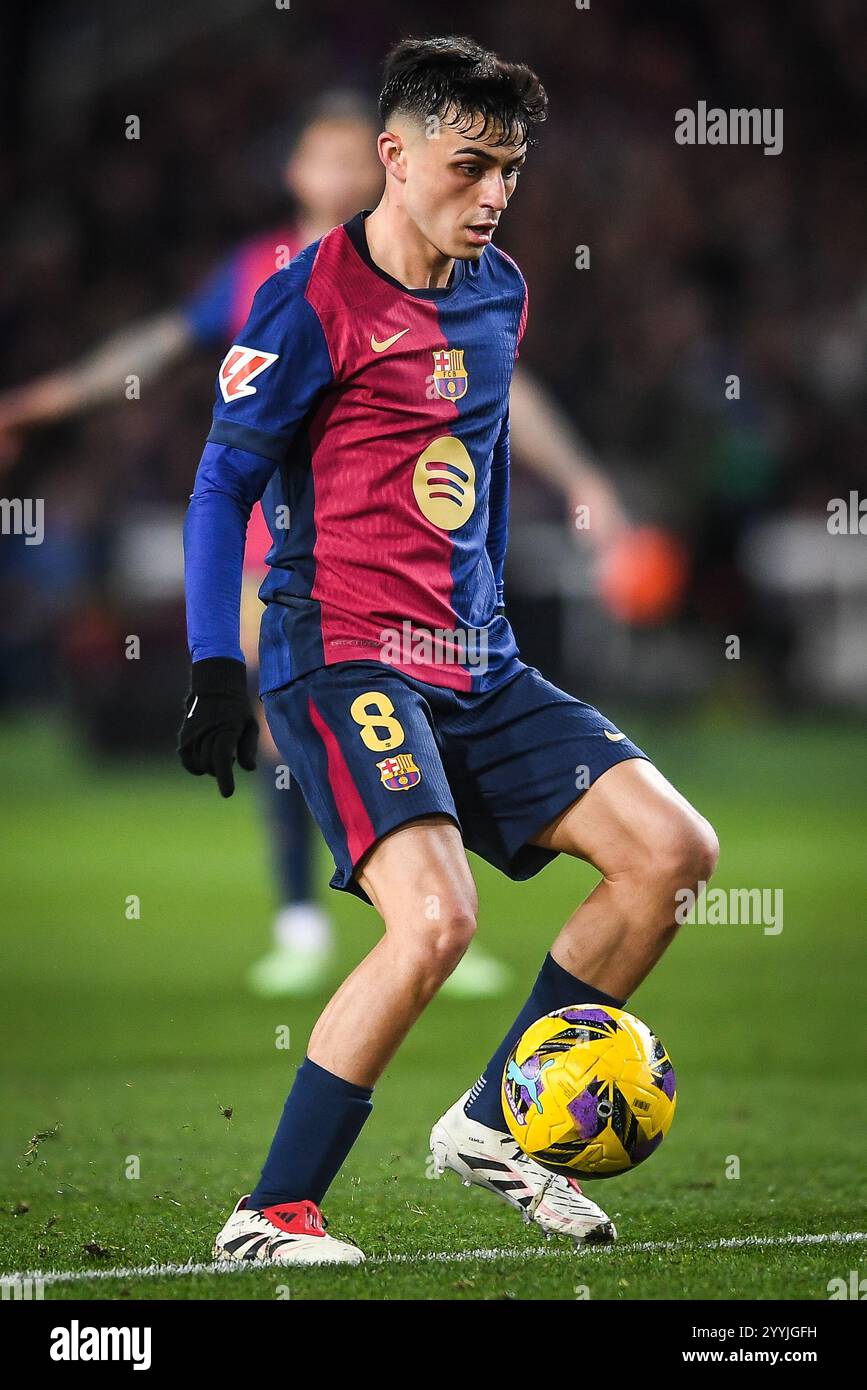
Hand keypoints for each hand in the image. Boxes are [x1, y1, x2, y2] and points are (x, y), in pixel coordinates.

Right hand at [177, 657, 257, 796]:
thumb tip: (248, 769)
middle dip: (222, 770)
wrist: (213, 688)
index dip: (225, 778)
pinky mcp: (183, 740)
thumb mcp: (251, 725)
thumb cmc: (238, 710)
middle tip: (230, 753)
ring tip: (217, 750)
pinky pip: (188, 763)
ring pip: (199, 767)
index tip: (228, 794)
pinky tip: (206, 755)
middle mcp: (206, 734)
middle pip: (211, 767)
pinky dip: (197, 765)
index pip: (222, 759)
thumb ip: (249, 748)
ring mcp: (192, 737)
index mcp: (226, 731)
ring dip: (210, 767)